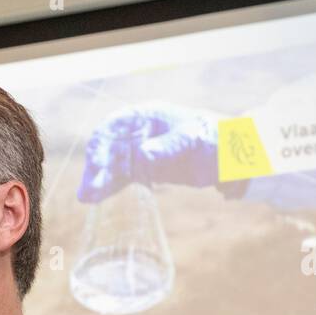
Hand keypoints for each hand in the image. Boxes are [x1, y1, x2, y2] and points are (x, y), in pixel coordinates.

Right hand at [77, 102, 229, 200]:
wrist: (228, 156)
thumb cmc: (213, 138)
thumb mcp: (193, 139)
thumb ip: (168, 146)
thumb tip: (143, 155)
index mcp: (147, 115)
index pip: (115, 125)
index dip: (102, 143)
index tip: (97, 163)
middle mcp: (138, 132)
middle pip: (108, 147)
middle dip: (96, 167)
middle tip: (88, 189)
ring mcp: (140, 151)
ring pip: (112, 165)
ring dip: (98, 180)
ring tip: (86, 198)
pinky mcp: (144, 170)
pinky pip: (121, 178)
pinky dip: (109, 187)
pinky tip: (95, 198)